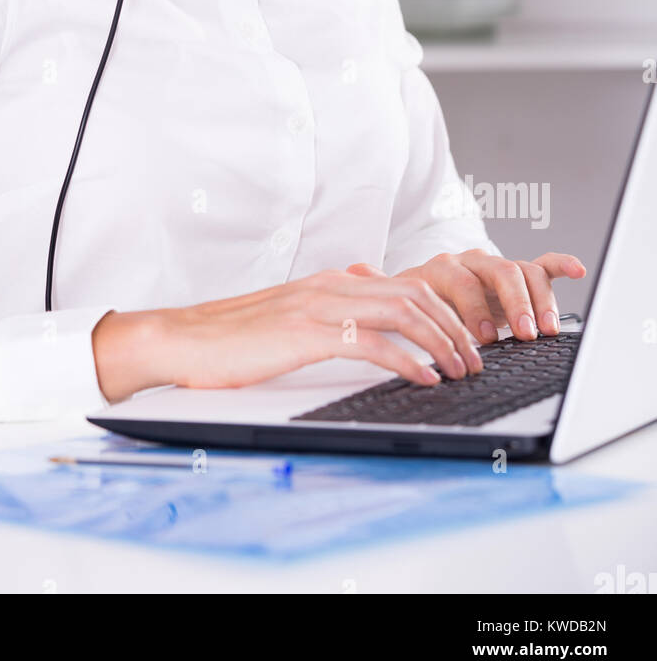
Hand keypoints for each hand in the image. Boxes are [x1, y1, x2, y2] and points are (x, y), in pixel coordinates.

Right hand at [91, 267, 484, 403]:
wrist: (183, 338)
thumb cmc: (232, 335)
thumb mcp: (289, 313)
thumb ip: (329, 303)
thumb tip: (363, 290)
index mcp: (330, 281)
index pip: (406, 284)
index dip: (445, 311)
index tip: (467, 340)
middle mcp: (331, 285)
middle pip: (416, 293)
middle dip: (456, 326)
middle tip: (477, 358)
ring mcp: (319, 305)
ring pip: (403, 312)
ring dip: (442, 342)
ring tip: (461, 370)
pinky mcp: (306, 333)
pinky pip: (372, 342)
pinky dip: (408, 360)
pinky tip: (425, 379)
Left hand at [386, 249, 586, 344]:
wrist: (429, 297)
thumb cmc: (413, 305)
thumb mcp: (394, 301)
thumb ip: (380, 287)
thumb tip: (355, 269)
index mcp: (441, 269)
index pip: (460, 280)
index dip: (473, 308)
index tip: (483, 337)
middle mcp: (471, 264)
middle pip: (498, 272)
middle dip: (512, 303)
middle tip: (522, 334)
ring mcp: (497, 269)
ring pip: (523, 271)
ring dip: (538, 298)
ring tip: (545, 329)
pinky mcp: (519, 278)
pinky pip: (542, 265)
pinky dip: (559, 265)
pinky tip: (575, 271)